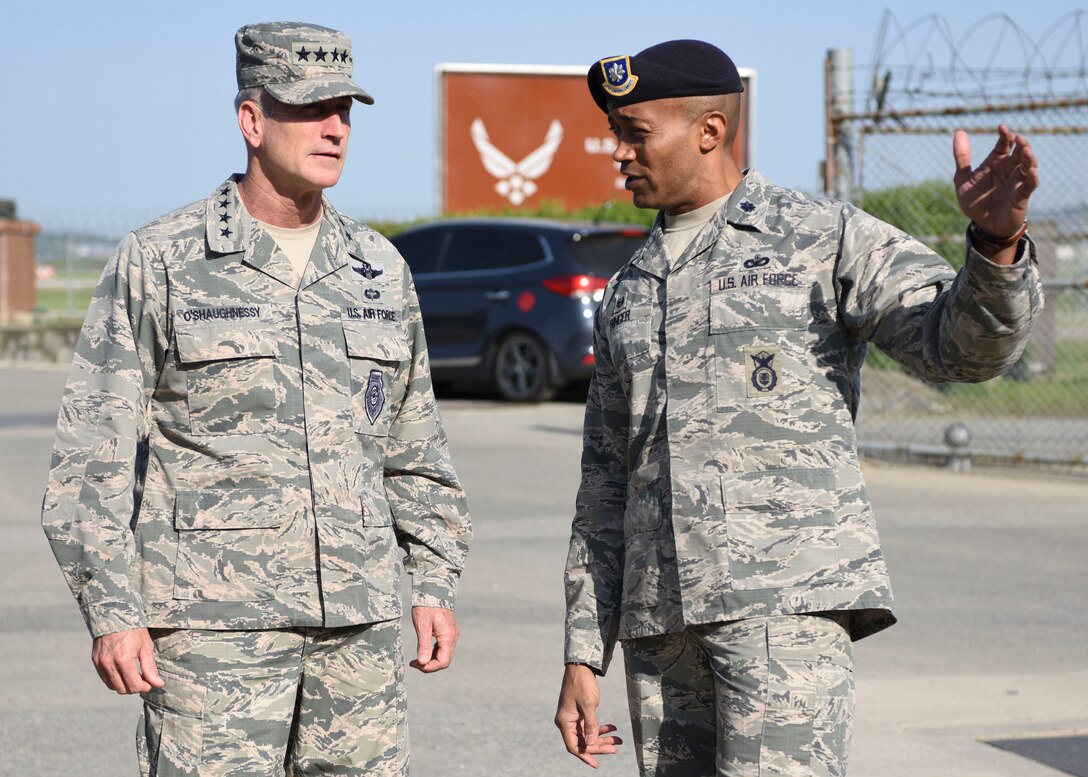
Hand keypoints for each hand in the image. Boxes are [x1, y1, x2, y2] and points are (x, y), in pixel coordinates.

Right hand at [91, 627, 163, 694]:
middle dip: (135, 688)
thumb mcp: (146, 646)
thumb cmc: (134, 629)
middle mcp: (109, 663)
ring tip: (135, 676)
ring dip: (124, 685)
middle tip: (144, 681)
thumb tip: (158, 684)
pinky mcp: (95, 661)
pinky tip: (124, 672)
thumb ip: (150, 667)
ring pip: (112, 686)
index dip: (145, 687)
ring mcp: (100, 663)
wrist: (114, 614)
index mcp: (124, 660)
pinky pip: (105, 678)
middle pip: (122, 689)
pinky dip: (115, 680)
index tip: (151, 683)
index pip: (134, 685)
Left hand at [409, 606, 458, 672]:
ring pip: (444, 655)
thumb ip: (423, 645)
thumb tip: (422, 662)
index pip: (443, 662)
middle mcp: (453, 637)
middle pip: (445, 660)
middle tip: (414, 662)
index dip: (429, 667)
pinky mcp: (448, 631)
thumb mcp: (422, 626)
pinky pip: (443, 647)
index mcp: (448, 636)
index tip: (416, 664)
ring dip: (431, 659)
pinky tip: (424, 650)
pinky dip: (434, 652)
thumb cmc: (426, 606)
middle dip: (429, 665)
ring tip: (417, 658)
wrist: (433, 589)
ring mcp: (452, 634)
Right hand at [555, 663, 622, 767]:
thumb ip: (590, 725)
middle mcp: (566, 722)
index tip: (596, 764)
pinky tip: (612, 728)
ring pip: (587, 734)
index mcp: (564, 722)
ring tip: (618, 740)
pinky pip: (589, 726)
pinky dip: (600, 728)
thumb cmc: (582, 684)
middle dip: (599, 746)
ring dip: (602, 738)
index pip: (574, 746)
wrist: (580, 667)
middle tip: (615, 748)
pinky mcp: (579, 713)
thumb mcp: (588, 705)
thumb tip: (591, 743)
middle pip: (582, 741)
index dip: (585, 756)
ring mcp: (573, 718)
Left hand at [953, 124, 1038, 239]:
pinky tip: (1030, 171)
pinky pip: (1030, 184)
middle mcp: (1010, 168)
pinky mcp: (1022, 195)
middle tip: (1018, 138)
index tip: (1001, 127)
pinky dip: (1032, 177)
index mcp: (996, 161)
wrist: (982, 225)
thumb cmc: (975, 201)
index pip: (1004, 143)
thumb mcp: (963, 179)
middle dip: (1021, 143)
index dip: (1005, 134)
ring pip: (1029, 164)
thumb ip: (962, 157)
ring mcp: (1018, 180)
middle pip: (1020, 151)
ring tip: (1025, 150)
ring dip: (1029, 156)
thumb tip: (959, 131)